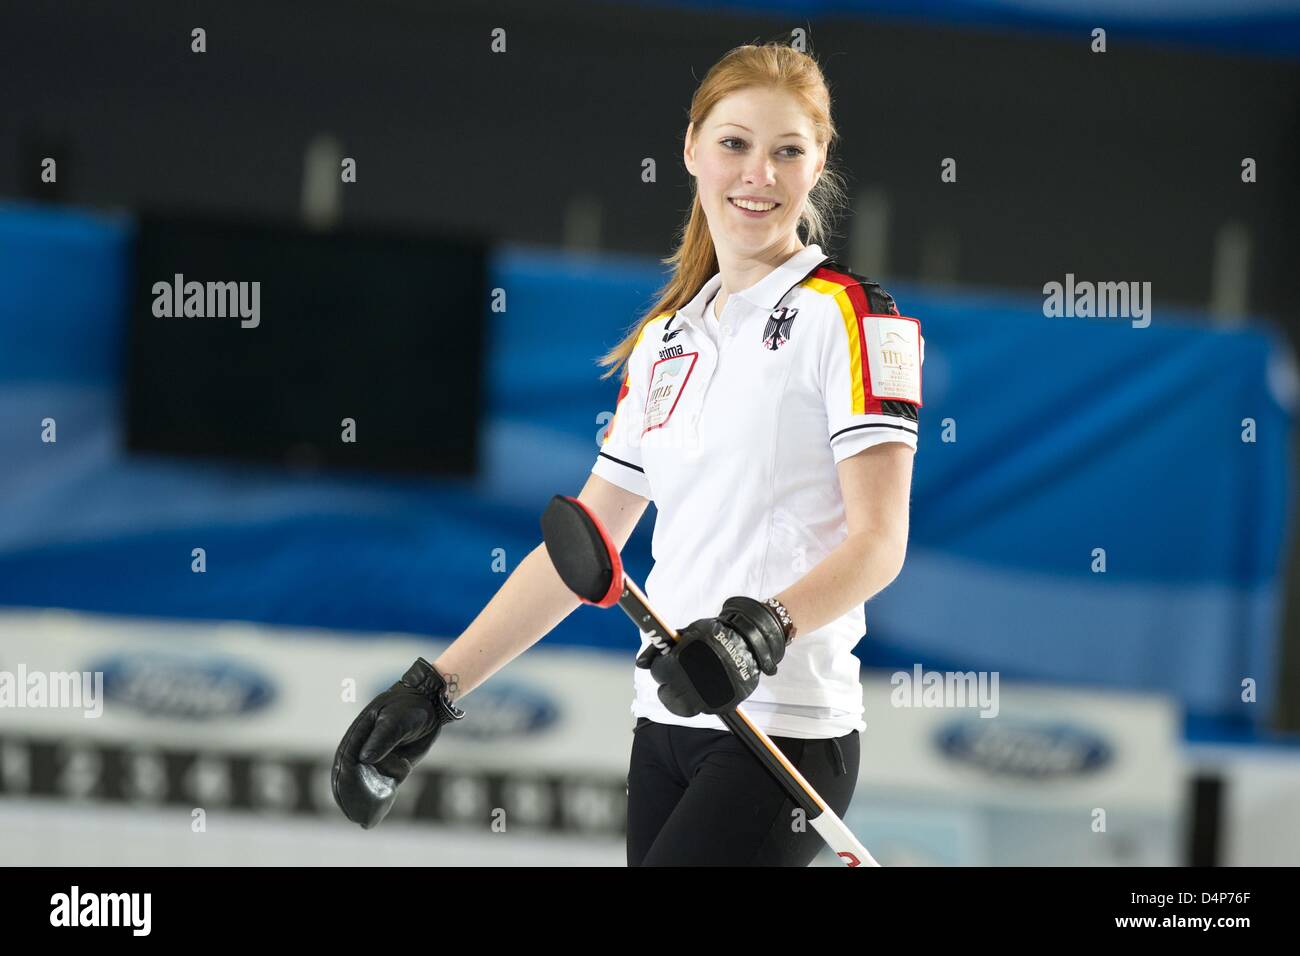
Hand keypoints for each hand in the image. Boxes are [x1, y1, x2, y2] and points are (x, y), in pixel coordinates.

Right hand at [331, 657, 463, 828]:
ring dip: (365, 801)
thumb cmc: (410, 707)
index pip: (345, 760)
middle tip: (354, 815)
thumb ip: (383, 738)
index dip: (343, 779)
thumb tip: (365, 758)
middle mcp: (364, 749)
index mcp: (359, 734)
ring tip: (364, 820)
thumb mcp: (396, 720)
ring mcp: (378, 759)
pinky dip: (381, 798)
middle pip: (351, 776)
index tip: (344, 796)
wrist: (430, 704)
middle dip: (351, 795)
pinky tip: (379, 813)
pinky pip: (384, 785)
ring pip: (367, 784)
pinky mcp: (393, 766)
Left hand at [635, 596, 788, 716]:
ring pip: (681, 708)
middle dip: (668, 685)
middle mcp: (689, 682)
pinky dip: (701, 702)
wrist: (748, 639)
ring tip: (689, 686)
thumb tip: (640, 663)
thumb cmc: (715, 633)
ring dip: (681, 698)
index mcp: (678, 662)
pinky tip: (705, 689)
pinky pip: (702, 709)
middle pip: (665, 694)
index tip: (668, 663)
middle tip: (677, 676)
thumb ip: (661, 648)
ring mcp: (705, 696)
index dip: (661, 667)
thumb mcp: (687, 633)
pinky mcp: (719, 704)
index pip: (656, 672)